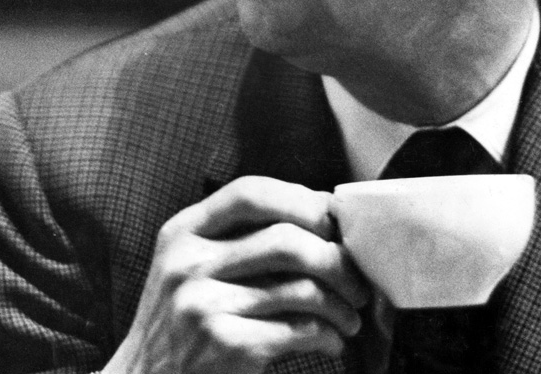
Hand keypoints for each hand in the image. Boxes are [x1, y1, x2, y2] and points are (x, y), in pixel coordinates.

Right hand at [102, 176, 370, 373]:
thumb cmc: (183, 321)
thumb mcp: (191, 265)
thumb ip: (237, 238)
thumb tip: (323, 215)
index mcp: (183, 232)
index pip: (249, 193)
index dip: (301, 200)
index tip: (332, 221)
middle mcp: (189, 265)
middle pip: (286, 240)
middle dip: (337, 259)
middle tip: (357, 281)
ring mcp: (204, 306)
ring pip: (301, 288)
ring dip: (341, 304)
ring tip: (351, 317)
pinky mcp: (226, 347)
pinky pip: (299, 330)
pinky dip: (329, 336)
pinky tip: (332, 342)